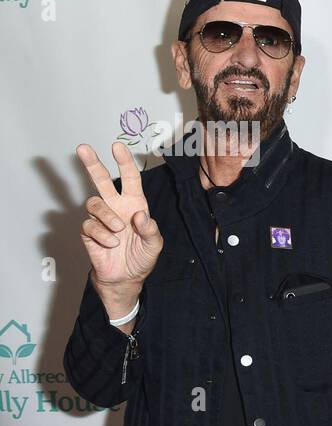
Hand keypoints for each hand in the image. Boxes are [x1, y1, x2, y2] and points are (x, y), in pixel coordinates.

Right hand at [76, 142, 162, 318]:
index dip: (124, 162)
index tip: (117, 147)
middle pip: (100, 180)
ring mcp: (100, 218)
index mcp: (134, 205)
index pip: (130, 179)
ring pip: (94, 203)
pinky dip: (102, 235)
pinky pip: (89, 226)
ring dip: (107, 217)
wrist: (126, 278)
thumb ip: (150, 230)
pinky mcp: (89, 231)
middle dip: (92, 163)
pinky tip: (110, 244)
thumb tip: (140, 214)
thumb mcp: (154, 245)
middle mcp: (116, 207)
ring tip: (118, 231)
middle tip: (83, 148)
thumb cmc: (142, 257)